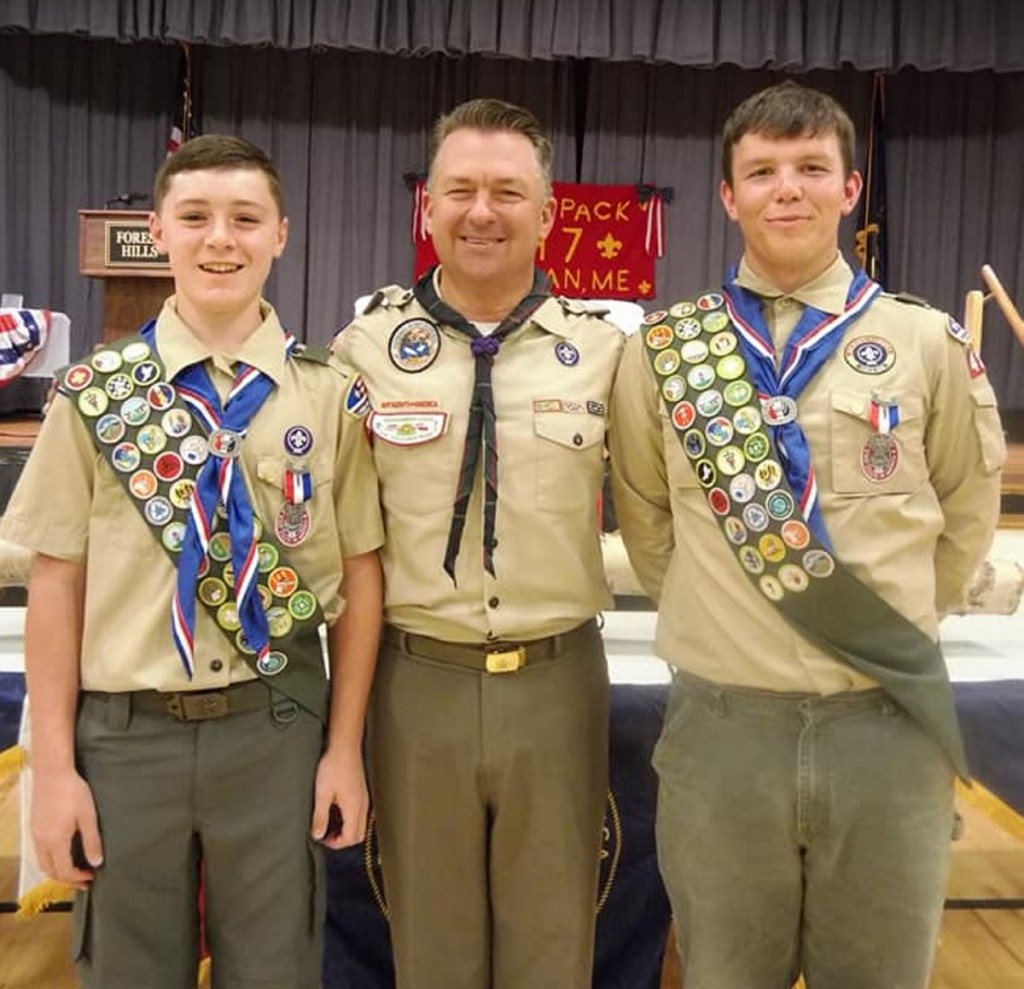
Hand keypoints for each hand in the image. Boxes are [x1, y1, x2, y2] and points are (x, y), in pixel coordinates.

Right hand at [31, 768, 102, 889]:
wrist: (52, 772)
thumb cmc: (73, 791)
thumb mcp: (88, 816)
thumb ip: (92, 841)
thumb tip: (97, 863)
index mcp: (55, 841)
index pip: (64, 871)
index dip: (77, 878)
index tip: (91, 877)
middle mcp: (41, 842)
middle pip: (50, 871)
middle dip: (66, 879)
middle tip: (83, 880)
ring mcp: (35, 834)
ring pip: (42, 863)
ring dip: (57, 871)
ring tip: (73, 870)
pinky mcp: (34, 826)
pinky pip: (39, 852)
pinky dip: (51, 859)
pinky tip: (62, 853)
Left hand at [310, 746, 368, 849]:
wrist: (345, 746)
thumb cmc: (334, 766)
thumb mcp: (322, 793)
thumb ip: (320, 817)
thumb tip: (318, 835)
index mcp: (354, 808)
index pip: (350, 838)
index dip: (335, 844)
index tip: (321, 838)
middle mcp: (362, 806)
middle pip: (358, 835)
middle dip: (342, 840)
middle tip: (326, 834)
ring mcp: (364, 798)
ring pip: (360, 824)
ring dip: (346, 829)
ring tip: (329, 822)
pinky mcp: (361, 792)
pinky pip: (359, 813)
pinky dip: (348, 819)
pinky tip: (336, 810)